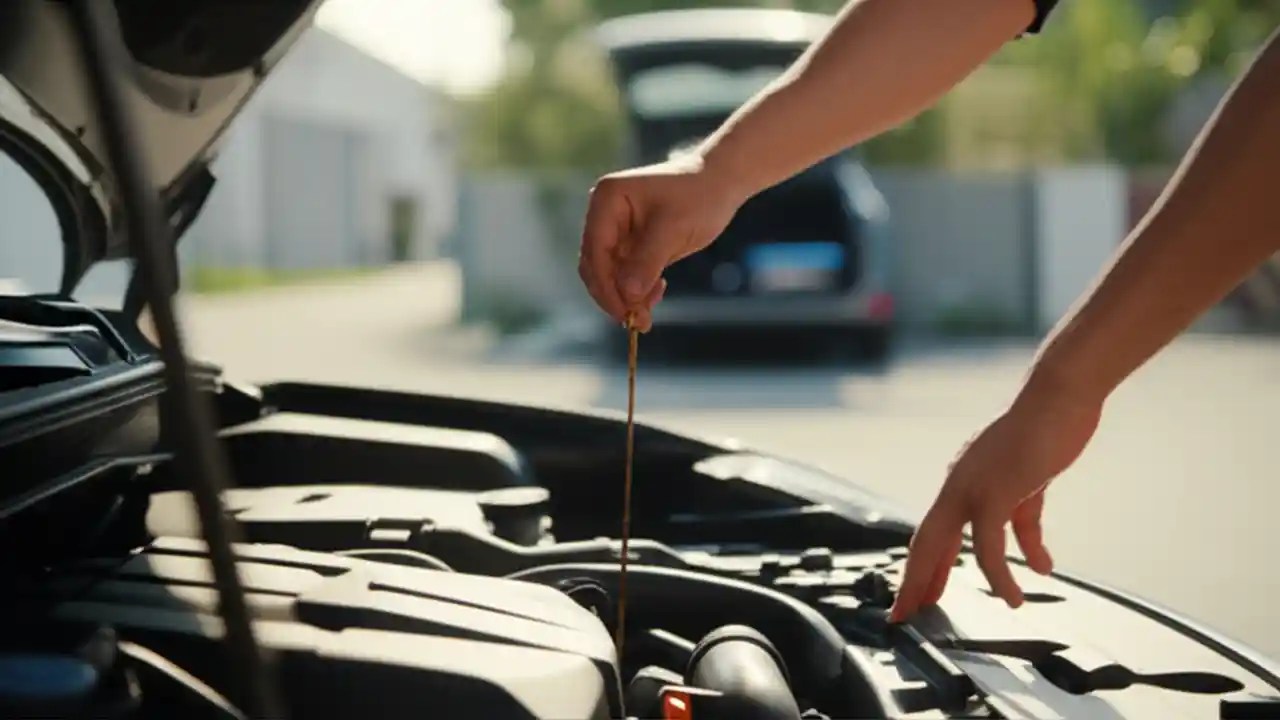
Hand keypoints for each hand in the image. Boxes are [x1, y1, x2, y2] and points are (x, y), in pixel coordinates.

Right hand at [578, 156, 744, 330]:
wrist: (720, 184)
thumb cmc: (699, 196)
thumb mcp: (674, 229)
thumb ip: (647, 261)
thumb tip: (627, 295)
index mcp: (607, 200)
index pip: (595, 250)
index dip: (606, 285)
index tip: (624, 313)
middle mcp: (604, 214)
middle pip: (596, 265)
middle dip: (615, 295)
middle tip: (638, 322)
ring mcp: (616, 229)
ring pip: (610, 274)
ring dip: (626, 297)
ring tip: (648, 315)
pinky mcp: (630, 243)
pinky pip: (625, 274)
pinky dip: (637, 289)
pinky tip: (657, 292)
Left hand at [890, 376, 1103, 620]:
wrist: (1060, 398)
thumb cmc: (1046, 433)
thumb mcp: (1029, 483)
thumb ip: (1025, 518)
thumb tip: (1034, 558)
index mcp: (963, 482)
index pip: (934, 531)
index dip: (924, 565)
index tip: (916, 592)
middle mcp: (959, 485)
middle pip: (925, 541)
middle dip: (913, 579)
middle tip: (904, 610)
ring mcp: (974, 487)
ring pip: (943, 544)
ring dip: (938, 580)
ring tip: (936, 609)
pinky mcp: (997, 491)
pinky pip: (991, 546)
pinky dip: (999, 576)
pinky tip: (1012, 596)